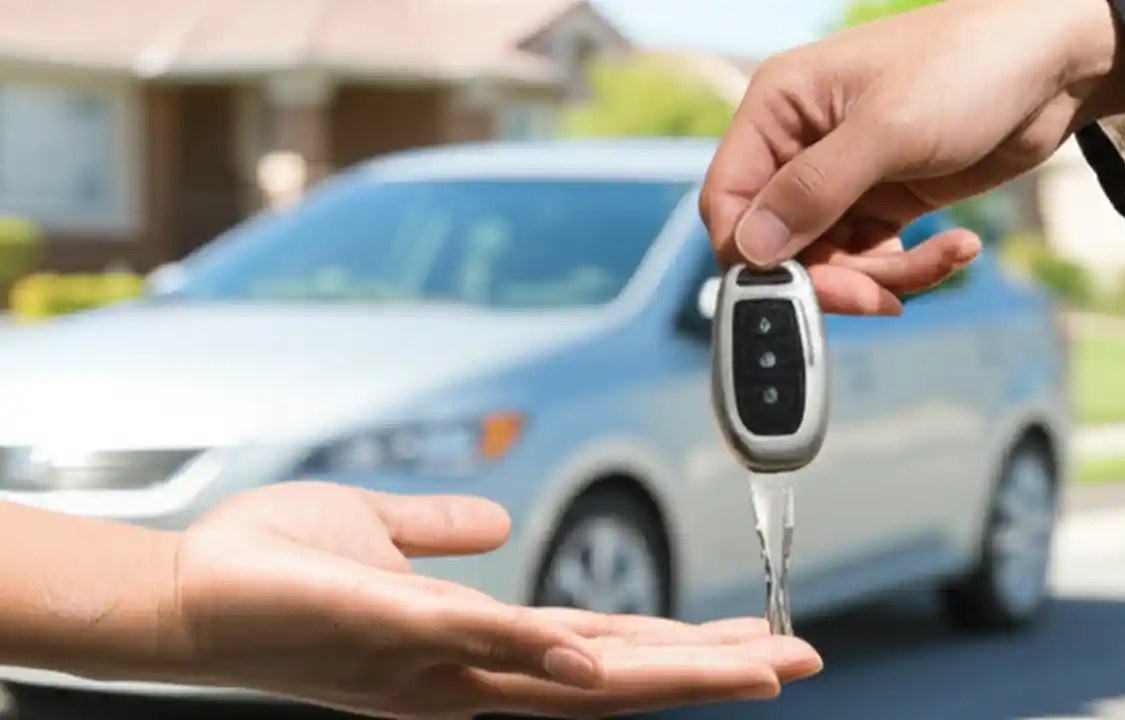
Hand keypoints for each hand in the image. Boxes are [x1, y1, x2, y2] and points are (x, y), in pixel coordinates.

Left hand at [162, 482, 820, 717]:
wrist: (181, 593)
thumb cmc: (271, 567)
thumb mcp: (378, 536)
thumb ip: (440, 533)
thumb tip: (495, 523)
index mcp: (473, 645)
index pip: (598, 652)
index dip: (677, 652)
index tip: (748, 642)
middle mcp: (469, 672)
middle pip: (612, 680)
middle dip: (707, 672)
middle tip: (797, 660)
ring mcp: (437, 665)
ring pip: (573, 679)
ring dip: (665, 674)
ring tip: (753, 665)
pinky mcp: (395, 637)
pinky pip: (483, 652)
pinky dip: (548, 660)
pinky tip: (602, 662)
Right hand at [701, 0, 1124, 313]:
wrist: (1059, 62)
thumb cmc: (970, 65)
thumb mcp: (887, 129)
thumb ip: (813, 191)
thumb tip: (752, 249)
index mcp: (779, 108)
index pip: (730, 198)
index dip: (753, 253)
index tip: (798, 287)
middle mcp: (800, 144)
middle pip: (778, 242)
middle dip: (829, 276)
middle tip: (878, 297)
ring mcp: (842, 176)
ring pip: (827, 259)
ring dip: (879, 277)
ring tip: (942, 259)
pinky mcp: (884, 200)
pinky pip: (872, 257)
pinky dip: (908, 267)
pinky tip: (957, 247)